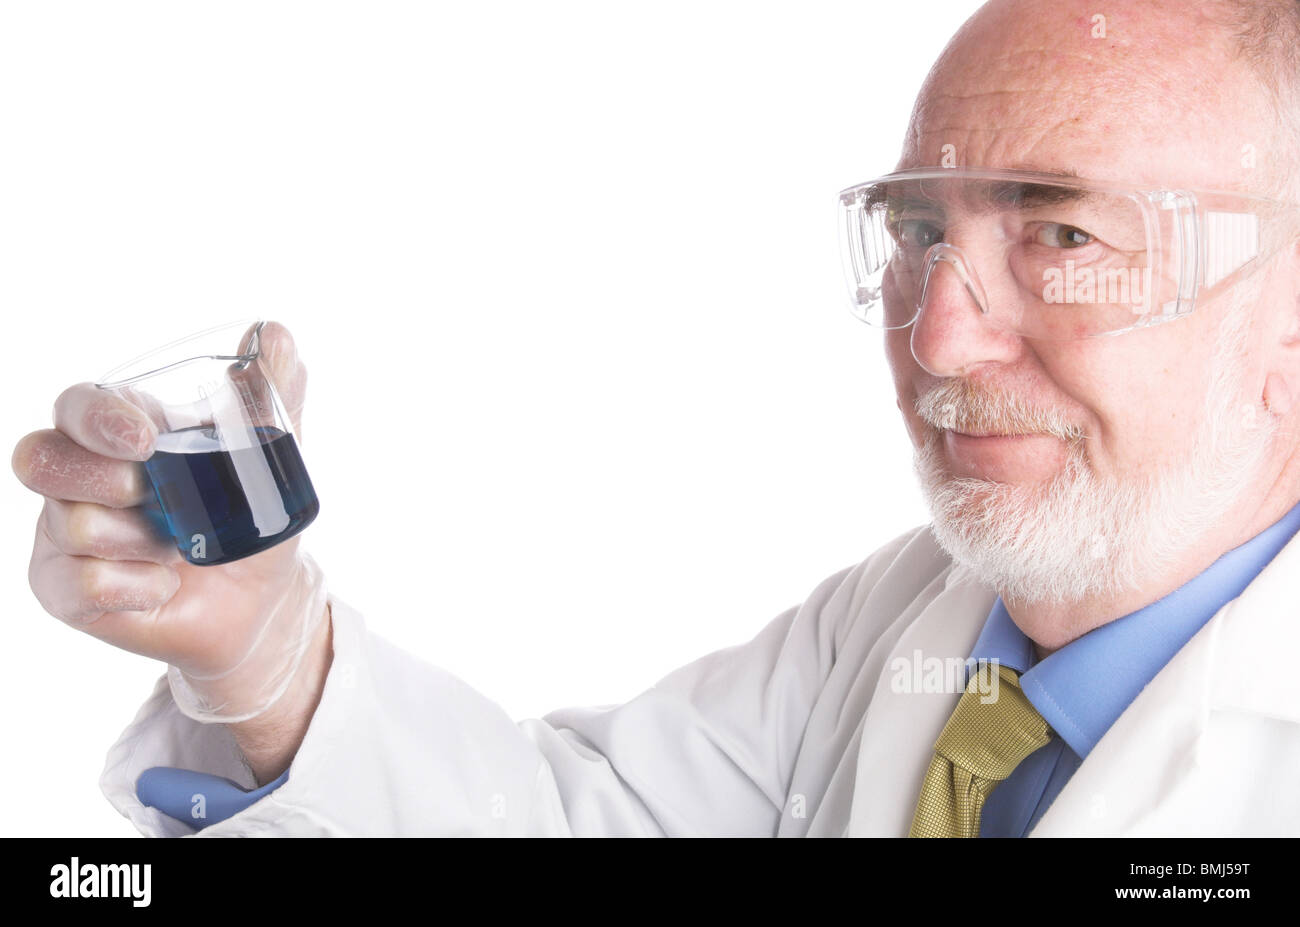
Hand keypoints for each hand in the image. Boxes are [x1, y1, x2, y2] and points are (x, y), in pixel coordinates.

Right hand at [13, 321, 331, 781]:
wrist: (260, 594)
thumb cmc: (252, 513)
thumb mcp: (272, 454)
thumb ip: (272, 394)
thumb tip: (276, 333)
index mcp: (119, 429)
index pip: (79, 406)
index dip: (99, 416)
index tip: (144, 438)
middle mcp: (79, 476)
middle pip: (42, 458)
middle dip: (97, 477)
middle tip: (151, 494)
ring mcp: (64, 533)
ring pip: (74, 525)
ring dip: (140, 540)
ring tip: (176, 545)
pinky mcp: (66, 590)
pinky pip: (84, 585)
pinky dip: (137, 586)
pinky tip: (164, 584)